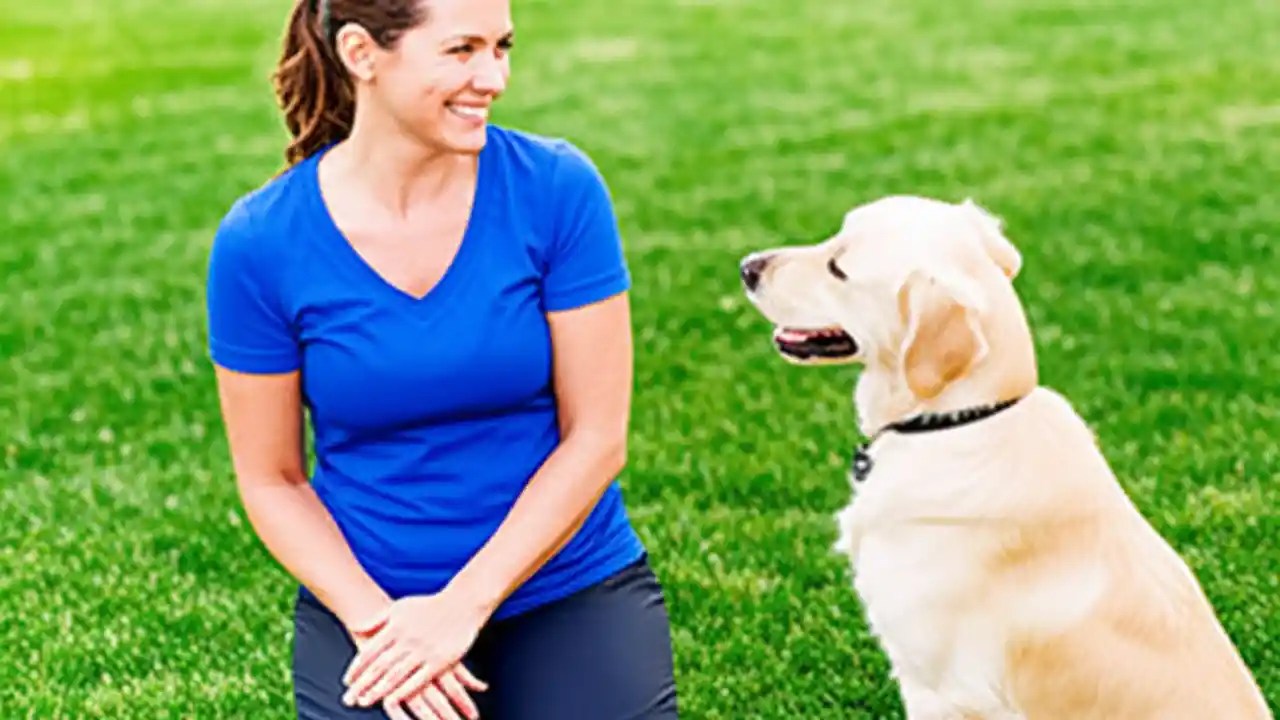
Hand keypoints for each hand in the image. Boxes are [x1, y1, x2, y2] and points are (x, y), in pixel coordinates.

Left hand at [341, 589, 490, 709]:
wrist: (463, 602)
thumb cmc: (430, 604)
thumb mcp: (401, 606)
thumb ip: (380, 619)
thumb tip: (358, 627)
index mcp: (395, 627)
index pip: (370, 651)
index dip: (356, 668)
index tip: (347, 681)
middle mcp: (406, 640)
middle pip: (378, 667)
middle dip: (361, 685)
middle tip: (348, 699)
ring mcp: (423, 651)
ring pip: (395, 676)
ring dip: (377, 691)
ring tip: (364, 702)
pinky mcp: (439, 661)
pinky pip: (417, 681)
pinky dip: (403, 692)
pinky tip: (392, 701)